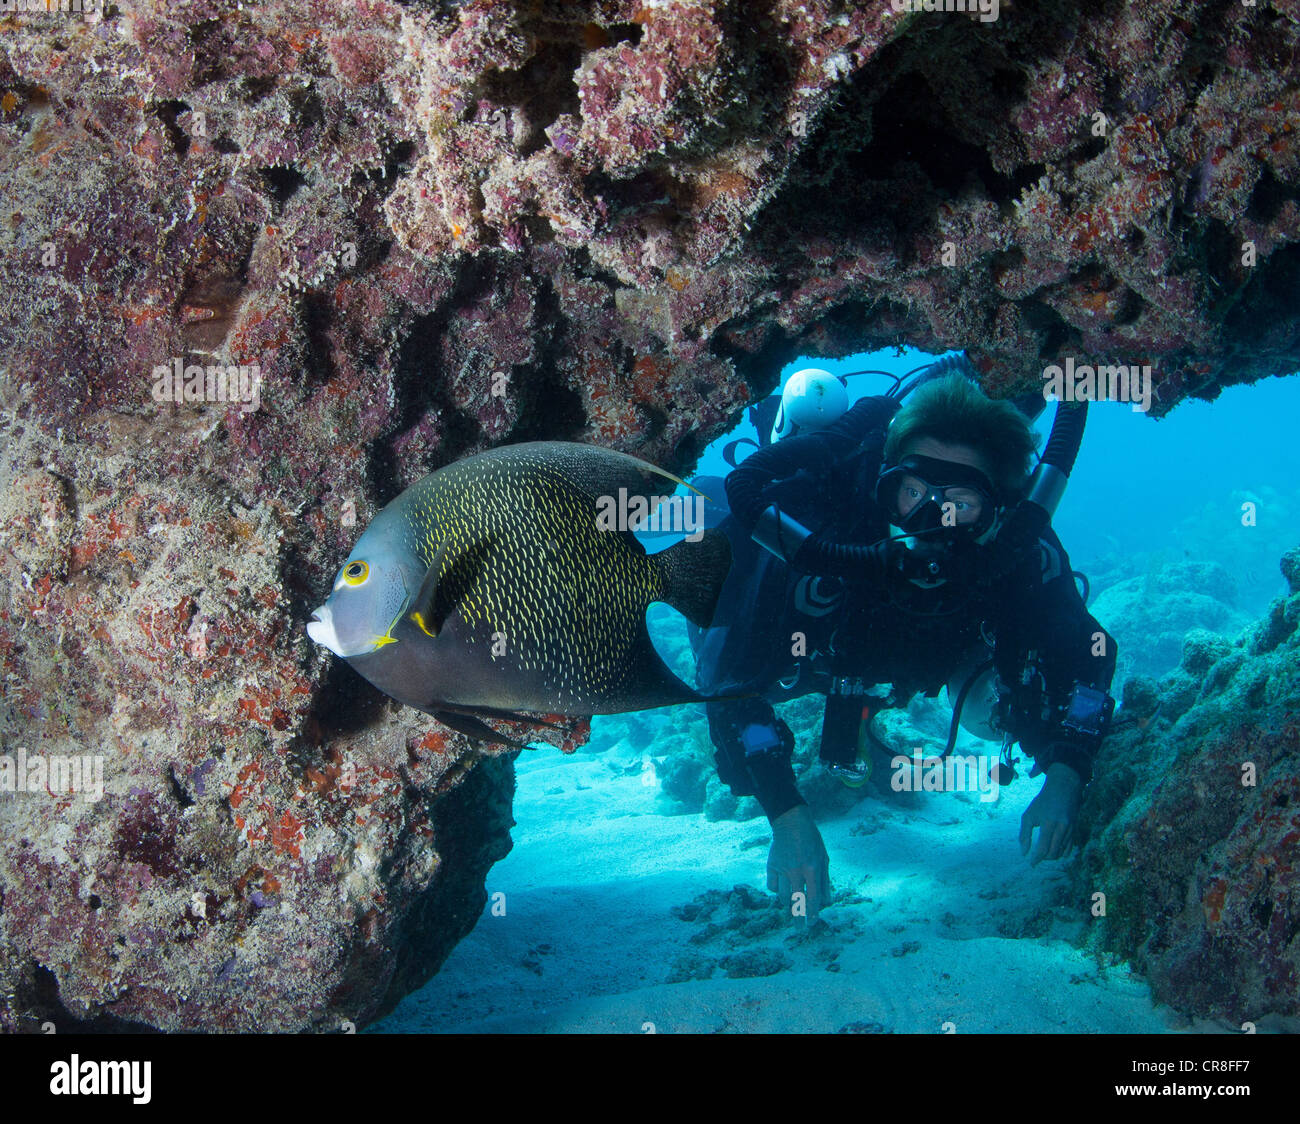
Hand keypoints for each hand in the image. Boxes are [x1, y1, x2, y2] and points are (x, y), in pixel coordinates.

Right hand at [767, 804, 830, 920]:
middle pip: (796, 902)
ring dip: (789, 905)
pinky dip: (778, 890)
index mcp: (812, 869)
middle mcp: (796, 871)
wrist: (791, 823)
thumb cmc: (812, 841)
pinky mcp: (772, 866)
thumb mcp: (824, 859)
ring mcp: (782, 869)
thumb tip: (827, 903)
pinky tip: (783, 888)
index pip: (813, 898)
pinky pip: (773, 886)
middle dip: (798, 918)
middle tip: (799, 929)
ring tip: (792, 908)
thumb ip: (825, 882)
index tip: (812, 923)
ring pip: (783, 897)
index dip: (813, 913)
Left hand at [1019, 762, 1082, 863]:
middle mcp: (1062, 827)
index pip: (1043, 848)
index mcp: (1048, 823)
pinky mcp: (1075, 829)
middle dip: (1045, 858)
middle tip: (1037, 857)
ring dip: (1053, 855)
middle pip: (1054, 852)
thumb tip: (1024, 853)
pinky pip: (1070, 847)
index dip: (1037, 858)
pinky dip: (1062, 852)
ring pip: (1062, 851)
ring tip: (1044, 853)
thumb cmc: (1042, 802)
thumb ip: (1024, 834)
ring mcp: (1070, 829)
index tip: (1031, 864)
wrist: (1063, 788)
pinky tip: (1055, 851)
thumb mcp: (1029, 815)